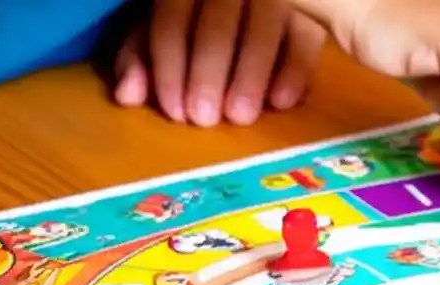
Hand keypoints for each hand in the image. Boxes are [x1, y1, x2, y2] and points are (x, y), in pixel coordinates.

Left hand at [112, 0, 326, 126]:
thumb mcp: (163, 29)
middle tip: (205, 118)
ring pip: (265, 24)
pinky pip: (307, 38)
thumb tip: (128, 95)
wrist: (248, 6)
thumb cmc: (194, 19)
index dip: (170, 65)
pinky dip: (296, 70)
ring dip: (251, 74)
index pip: (172, 15)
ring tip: (240, 116)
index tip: (176, 111)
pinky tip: (282, 102)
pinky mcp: (311, 16)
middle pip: (218, 19)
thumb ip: (141, 56)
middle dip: (209, 72)